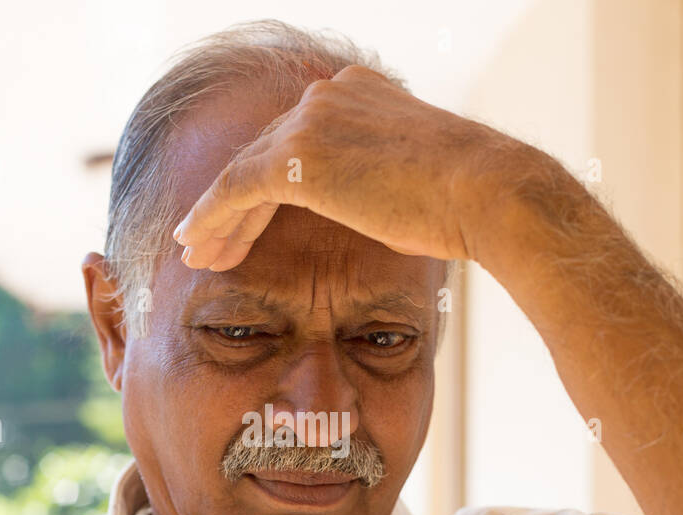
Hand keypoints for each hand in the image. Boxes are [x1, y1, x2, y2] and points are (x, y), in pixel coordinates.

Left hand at [172, 65, 505, 271]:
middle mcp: (329, 96)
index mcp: (360, 93)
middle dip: (234, 201)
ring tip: (197, 254)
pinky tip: (194, 246)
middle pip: (264, 152)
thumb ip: (379, 182)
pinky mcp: (296, 157)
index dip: (268, 183)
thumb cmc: (467, 204)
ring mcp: (310, 122)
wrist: (487, 192)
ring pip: (244, 172)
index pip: (297, 140)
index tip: (253, 220)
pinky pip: (234, 190)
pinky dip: (210, 218)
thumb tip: (377, 208)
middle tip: (209, 240)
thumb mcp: (418, 180)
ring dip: (217, 217)